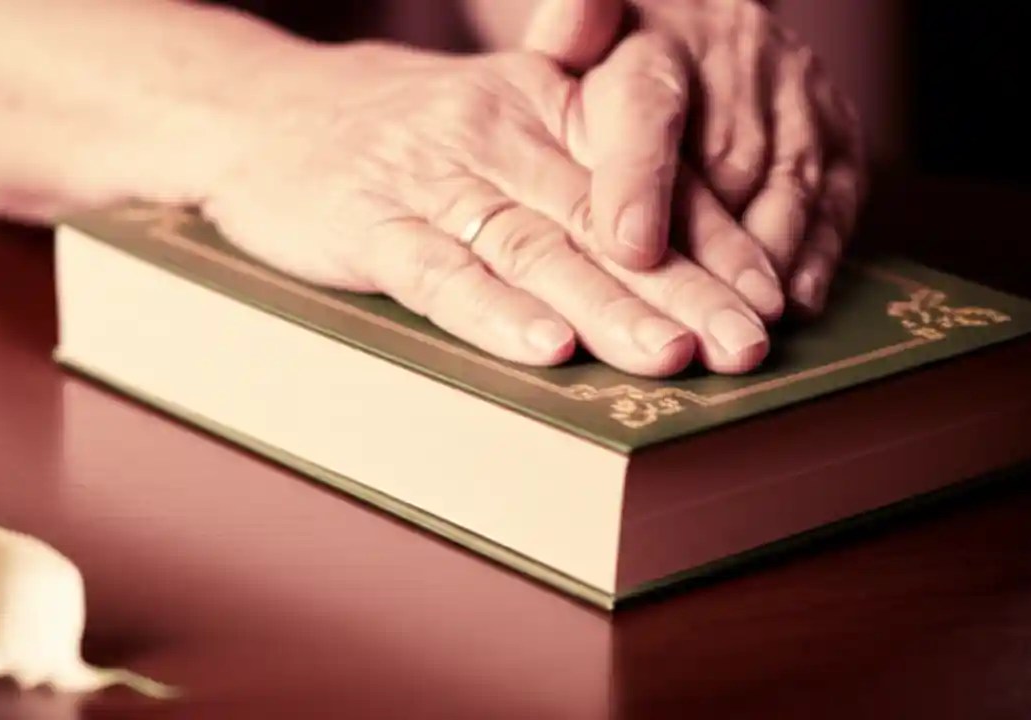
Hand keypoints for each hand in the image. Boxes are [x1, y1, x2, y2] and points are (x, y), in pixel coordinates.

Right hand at [201, 42, 770, 374]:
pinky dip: (492, 313)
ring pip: (532, 248)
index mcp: (538, 106)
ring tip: (673, 354)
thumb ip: (570, 171)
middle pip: (602, 220)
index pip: (640, 179)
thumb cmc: (395, 132)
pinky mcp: (367, 223)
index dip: (710, 238)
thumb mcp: (493, 122)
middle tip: (747, 345)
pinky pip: (437, 273)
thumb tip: (668, 252)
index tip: (770, 295)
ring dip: (607, 307)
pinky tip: (546, 348)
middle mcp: (494, 135)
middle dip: (684, 285)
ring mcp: (428, 179)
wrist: (261, 109)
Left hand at [525, 0, 866, 313]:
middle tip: (685, 330)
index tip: (629, 249)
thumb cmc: (622, 55)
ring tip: (740, 334)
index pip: (647, 109)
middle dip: (706, 257)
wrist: (705, 22)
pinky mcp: (841, 130)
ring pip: (785, 189)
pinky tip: (796, 306)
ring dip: (764, 268)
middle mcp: (738, 61)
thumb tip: (572, 14)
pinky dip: (818, 255)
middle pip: (724, 167)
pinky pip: (837, 198)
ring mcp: (798, 95)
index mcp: (658, 44)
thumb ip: (569, 39)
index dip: (638, 181)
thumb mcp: (581, 43)